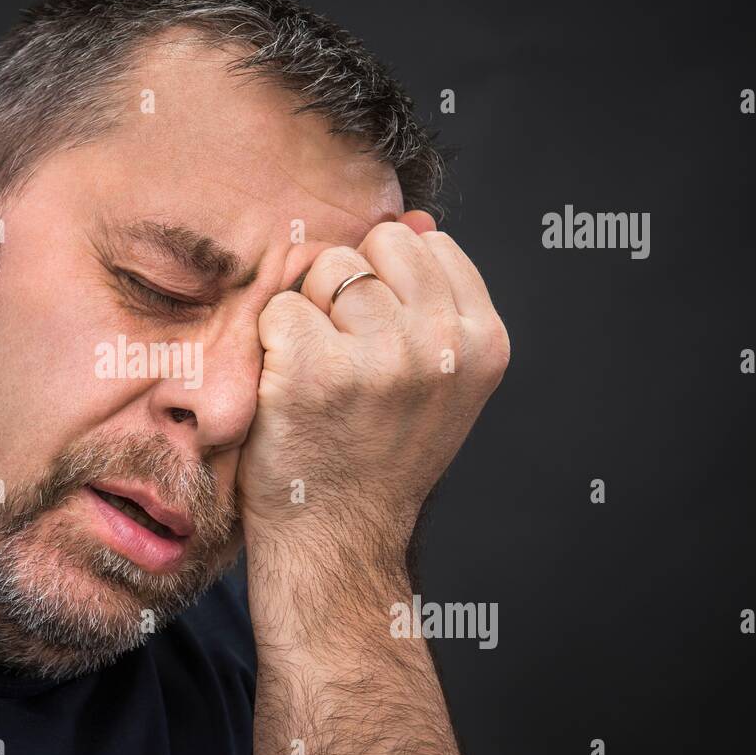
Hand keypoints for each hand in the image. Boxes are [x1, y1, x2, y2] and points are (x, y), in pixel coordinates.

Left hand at [237, 211, 509, 571]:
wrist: (335, 538)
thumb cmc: (375, 455)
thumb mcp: (438, 380)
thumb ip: (435, 299)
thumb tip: (417, 216)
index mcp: (483, 342)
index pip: (429, 244)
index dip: (391, 285)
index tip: (382, 345)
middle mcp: (443, 345)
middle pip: (379, 243)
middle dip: (353, 286)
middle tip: (346, 358)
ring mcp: (381, 356)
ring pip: (329, 268)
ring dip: (312, 313)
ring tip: (320, 374)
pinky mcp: (315, 368)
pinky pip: (282, 306)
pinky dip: (272, 342)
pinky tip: (287, 389)